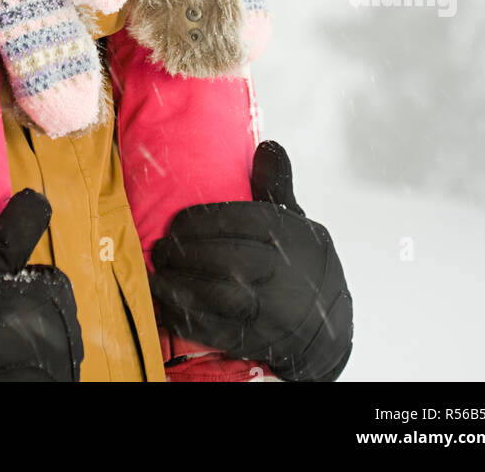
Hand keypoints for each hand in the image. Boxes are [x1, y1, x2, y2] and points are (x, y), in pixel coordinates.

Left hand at [149, 141, 352, 380]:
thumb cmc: (302, 265)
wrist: (327, 327)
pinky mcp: (255, 339)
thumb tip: (267, 145)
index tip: (177, 222)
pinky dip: (186, 316)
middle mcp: (278, 271)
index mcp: (286, 235)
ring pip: (218, 294)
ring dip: (180, 283)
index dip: (200, 220)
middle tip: (162, 248)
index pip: (239, 219)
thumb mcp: (297, 223)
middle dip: (186, 251)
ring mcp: (268, 310)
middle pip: (225, 257)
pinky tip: (166, 304)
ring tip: (158, 274)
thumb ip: (276, 186)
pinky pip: (215, 328)